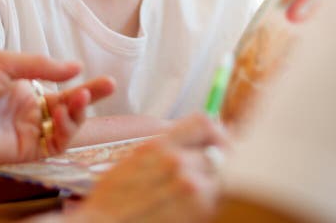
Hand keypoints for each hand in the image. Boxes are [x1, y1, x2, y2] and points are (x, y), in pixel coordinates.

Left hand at [0, 51, 114, 164]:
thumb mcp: (6, 63)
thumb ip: (42, 66)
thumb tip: (76, 68)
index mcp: (25, 94)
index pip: (62, 93)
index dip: (83, 86)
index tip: (101, 79)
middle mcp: (29, 115)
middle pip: (70, 109)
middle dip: (91, 97)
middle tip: (110, 84)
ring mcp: (28, 134)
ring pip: (67, 128)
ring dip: (78, 112)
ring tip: (78, 98)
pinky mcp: (23, 151)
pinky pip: (54, 145)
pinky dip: (64, 130)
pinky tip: (60, 113)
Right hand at [66, 114, 228, 222]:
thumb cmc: (113, 200)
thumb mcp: (136, 160)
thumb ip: (166, 147)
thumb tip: (195, 140)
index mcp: (159, 146)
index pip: (203, 122)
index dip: (214, 131)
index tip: (216, 140)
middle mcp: (177, 162)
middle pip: (218, 150)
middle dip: (218, 160)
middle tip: (213, 169)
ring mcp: (190, 188)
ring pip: (222, 175)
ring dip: (215, 181)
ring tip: (199, 191)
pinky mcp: (199, 212)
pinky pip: (217, 199)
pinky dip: (212, 200)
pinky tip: (195, 206)